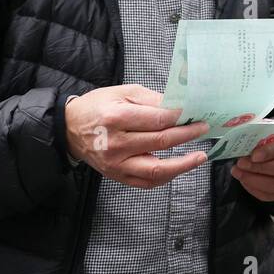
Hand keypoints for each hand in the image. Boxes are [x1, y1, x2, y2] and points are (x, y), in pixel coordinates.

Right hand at [64, 84, 206, 188]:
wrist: (70, 129)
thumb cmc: (97, 106)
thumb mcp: (122, 92)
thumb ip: (151, 99)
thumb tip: (179, 105)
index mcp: (116, 117)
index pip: (157, 120)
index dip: (180, 117)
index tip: (195, 113)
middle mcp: (116, 143)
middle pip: (160, 142)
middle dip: (187, 135)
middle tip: (204, 128)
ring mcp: (116, 164)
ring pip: (156, 169)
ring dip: (183, 164)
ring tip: (200, 156)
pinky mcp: (117, 176)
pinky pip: (147, 182)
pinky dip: (166, 176)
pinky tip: (180, 167)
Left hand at [231, 125, 273, 201]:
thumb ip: (264, 133)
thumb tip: (245, 140)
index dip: (270, 152)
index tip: (253, 155)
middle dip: (260, 168)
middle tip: (241, 164)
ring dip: (255, 181)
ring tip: (239, 173)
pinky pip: (273, 196)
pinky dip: (256, 190)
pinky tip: (245, 180)